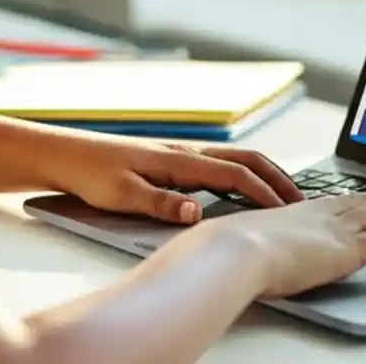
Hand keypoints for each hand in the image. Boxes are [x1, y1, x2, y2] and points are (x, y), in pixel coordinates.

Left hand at [50, 138, 305, 224]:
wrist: (64, 154)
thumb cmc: (90, 174)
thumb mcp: (123, 195)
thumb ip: (162, 204)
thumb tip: (198, 213)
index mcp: (178, 160)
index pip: (235, 174)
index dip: (264, 193)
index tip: (287, 211)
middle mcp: (185, 152)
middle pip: (245, 158)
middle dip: (277, 177)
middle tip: (302, 200)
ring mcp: (179, 153)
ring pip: (234, 158)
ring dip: (263, 173)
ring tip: (283, 193)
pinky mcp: (170, 159)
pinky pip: (218, 163)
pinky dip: (242, 172)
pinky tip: (242, 187)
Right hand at [196, 194, 365, 297]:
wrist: (234, 251)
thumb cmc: (229, 250)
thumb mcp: (244, 243)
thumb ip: (252, 247)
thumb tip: (239, 258)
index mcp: (298, 208)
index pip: (338, 199)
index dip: (358, 205)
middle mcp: (321, 211)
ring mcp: (337, 226)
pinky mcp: (349, 247)